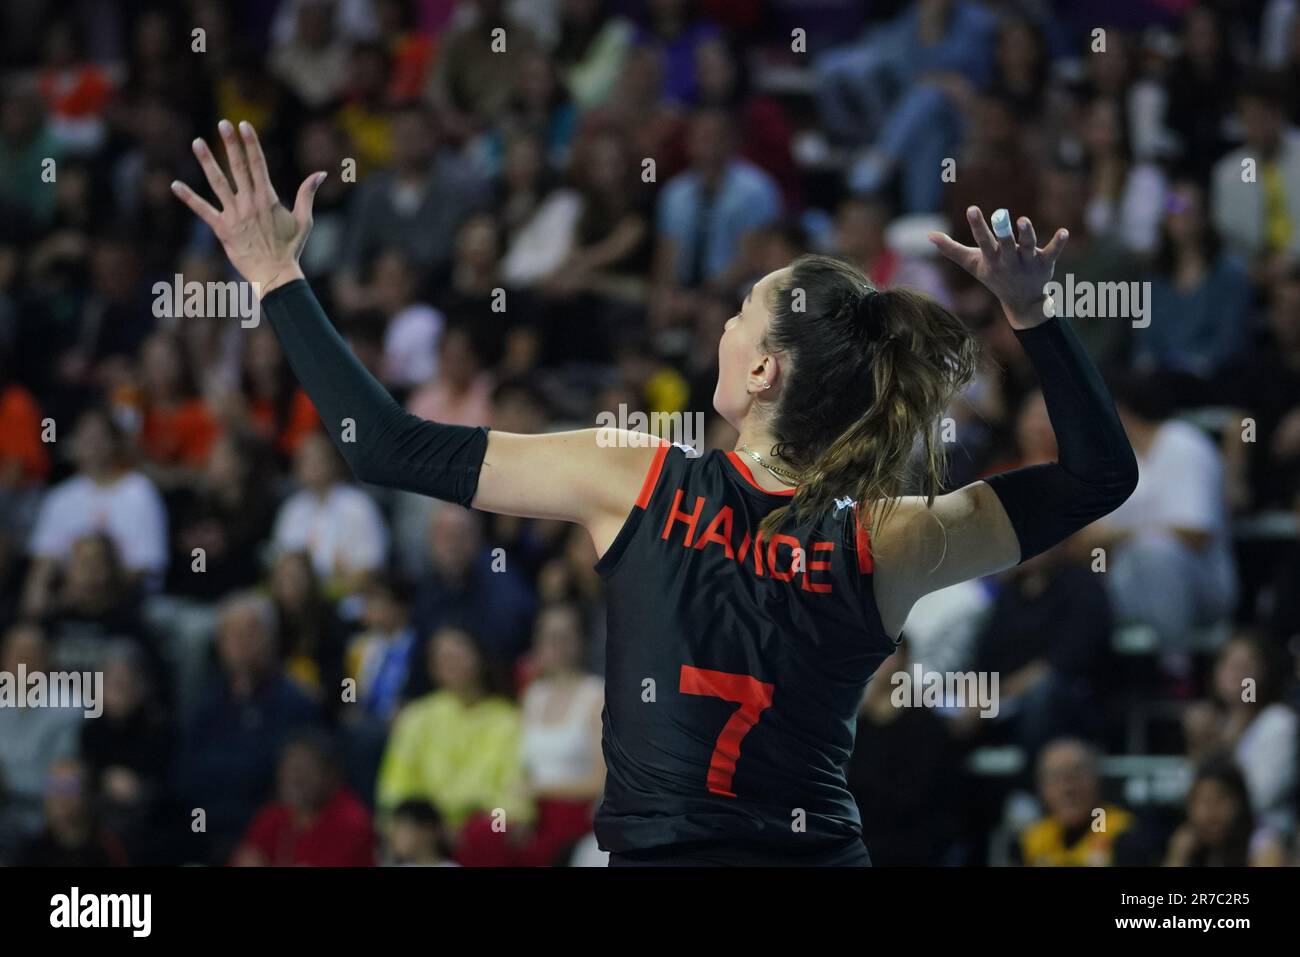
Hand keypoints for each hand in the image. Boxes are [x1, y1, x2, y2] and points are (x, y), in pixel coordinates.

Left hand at [171, 119, 323, 296]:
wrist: (275, 274)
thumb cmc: (291, 248)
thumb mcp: (304, 220)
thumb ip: (307, 194)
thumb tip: (321, 173)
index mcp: (268, 198)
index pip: (259, 164)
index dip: (251, 143)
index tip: (244, 125)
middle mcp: (250, 203)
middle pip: (238, 167)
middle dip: (230, 144)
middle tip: (223, 123)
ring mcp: (234, 215)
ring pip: (218, 183)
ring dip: (207, 162)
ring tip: (197, 142)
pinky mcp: (222, 229)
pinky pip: (203, 211)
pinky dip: (189, 198)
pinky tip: (175, 185)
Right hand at [930, 208, 1069, 328]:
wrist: (1021, 301)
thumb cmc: (994, 277)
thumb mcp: (972, 264)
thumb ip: (951, 249)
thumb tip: (929, 235)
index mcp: (991, 259)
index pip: (983, 241)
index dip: (978, 225)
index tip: (972, 208)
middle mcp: (1009, 261)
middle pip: (1005, 245)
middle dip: (1002, 232)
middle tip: (1000, 214)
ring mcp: (1027, 262)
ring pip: (1028, 246)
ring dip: (1026, 235)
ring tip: (1023, 221)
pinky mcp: (1045, 262)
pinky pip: (1052, 252)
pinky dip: (1058, 243)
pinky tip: (1064, 232)